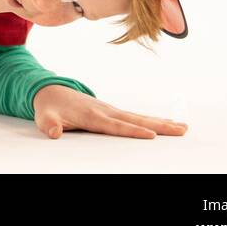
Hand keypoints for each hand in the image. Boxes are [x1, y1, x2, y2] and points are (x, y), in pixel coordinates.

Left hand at [32, 85, 187, 139]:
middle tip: (180, 130)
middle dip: (158, 125)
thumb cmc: (49, 107)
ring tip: (182, 127)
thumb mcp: (44, 117)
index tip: (151, 135)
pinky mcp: (112, 111)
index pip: (115, 126)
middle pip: (135, 120)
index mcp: (91, 116)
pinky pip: (135, 117)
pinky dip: (151, 120)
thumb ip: (49, 125)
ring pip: (139, 117)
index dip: (133, 131)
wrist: (50, 91)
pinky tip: (165, 125)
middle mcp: (105, 111)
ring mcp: (110, 110)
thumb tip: (53, 132)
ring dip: (161, 122)